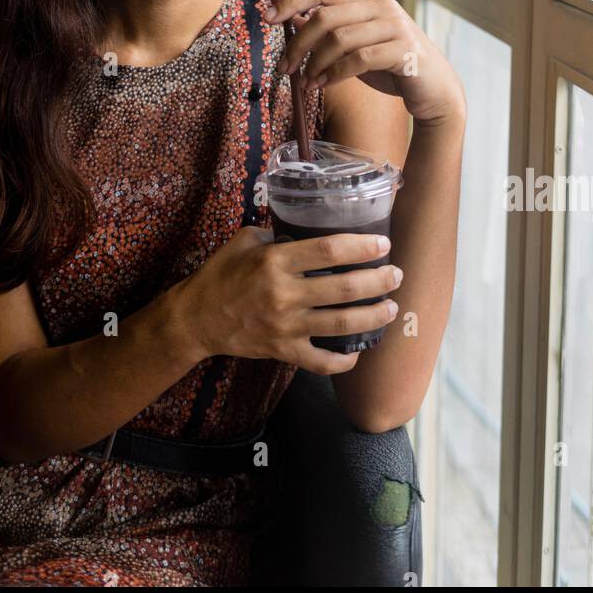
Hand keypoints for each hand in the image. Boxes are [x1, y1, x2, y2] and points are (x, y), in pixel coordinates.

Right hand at [174, 224, 403, 373]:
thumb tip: (310, 230)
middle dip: (377, 281)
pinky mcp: (283, 351)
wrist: (197, 318)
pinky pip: (320, 362)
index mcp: (275, 261)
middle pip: (343, 287)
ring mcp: (285, 326)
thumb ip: (278, 235)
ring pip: (340, 323)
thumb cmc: (222, 274)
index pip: (328, 250)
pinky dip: (343, 361)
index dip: (361, 246)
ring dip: (372, 316)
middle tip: (395, 275)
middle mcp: (283, 294)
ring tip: (390, 307)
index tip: (383, 244)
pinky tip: (359, 352)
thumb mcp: (246, 241)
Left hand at [266, 0, 466, 127]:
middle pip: (325, 16)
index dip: (292, 1)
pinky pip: (359, 59)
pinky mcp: (404, 51)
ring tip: (306, 83)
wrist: (433, 90)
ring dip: (314, 64)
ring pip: (339, 39)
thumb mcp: (356, 45)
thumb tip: (289, 21)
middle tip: (284, 67)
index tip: (267, 18)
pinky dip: (335, 74)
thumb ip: (330, 32)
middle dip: (298, 43)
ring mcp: (395, 27)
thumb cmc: (390, 66)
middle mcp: (382, 6)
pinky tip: (325, 85)